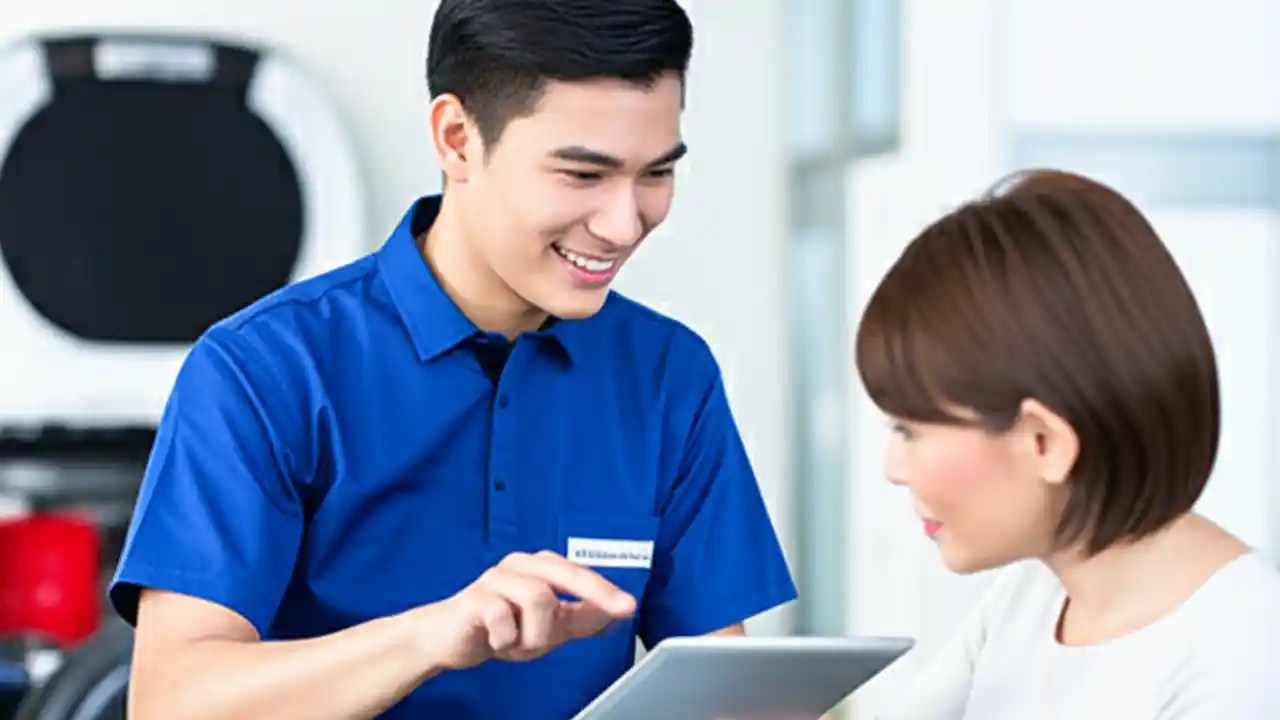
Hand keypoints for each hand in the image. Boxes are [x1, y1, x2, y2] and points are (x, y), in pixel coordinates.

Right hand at [413, 550, 636, 671]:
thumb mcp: (547, 627)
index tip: (628, 606)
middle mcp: (520, 565)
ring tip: (519, 642)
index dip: (605, 591)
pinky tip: (497, 640)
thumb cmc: (498, 626)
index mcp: (539, 567)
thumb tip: (616, 613)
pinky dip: (506, 639)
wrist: (447, 639)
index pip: (579, 574)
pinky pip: (504, 619)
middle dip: (593, 594)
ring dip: (535, 633)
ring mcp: (496, 579)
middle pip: (565, 573)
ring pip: (538, 599)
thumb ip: (580, 619)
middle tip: (617, 611)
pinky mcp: (474, 598)